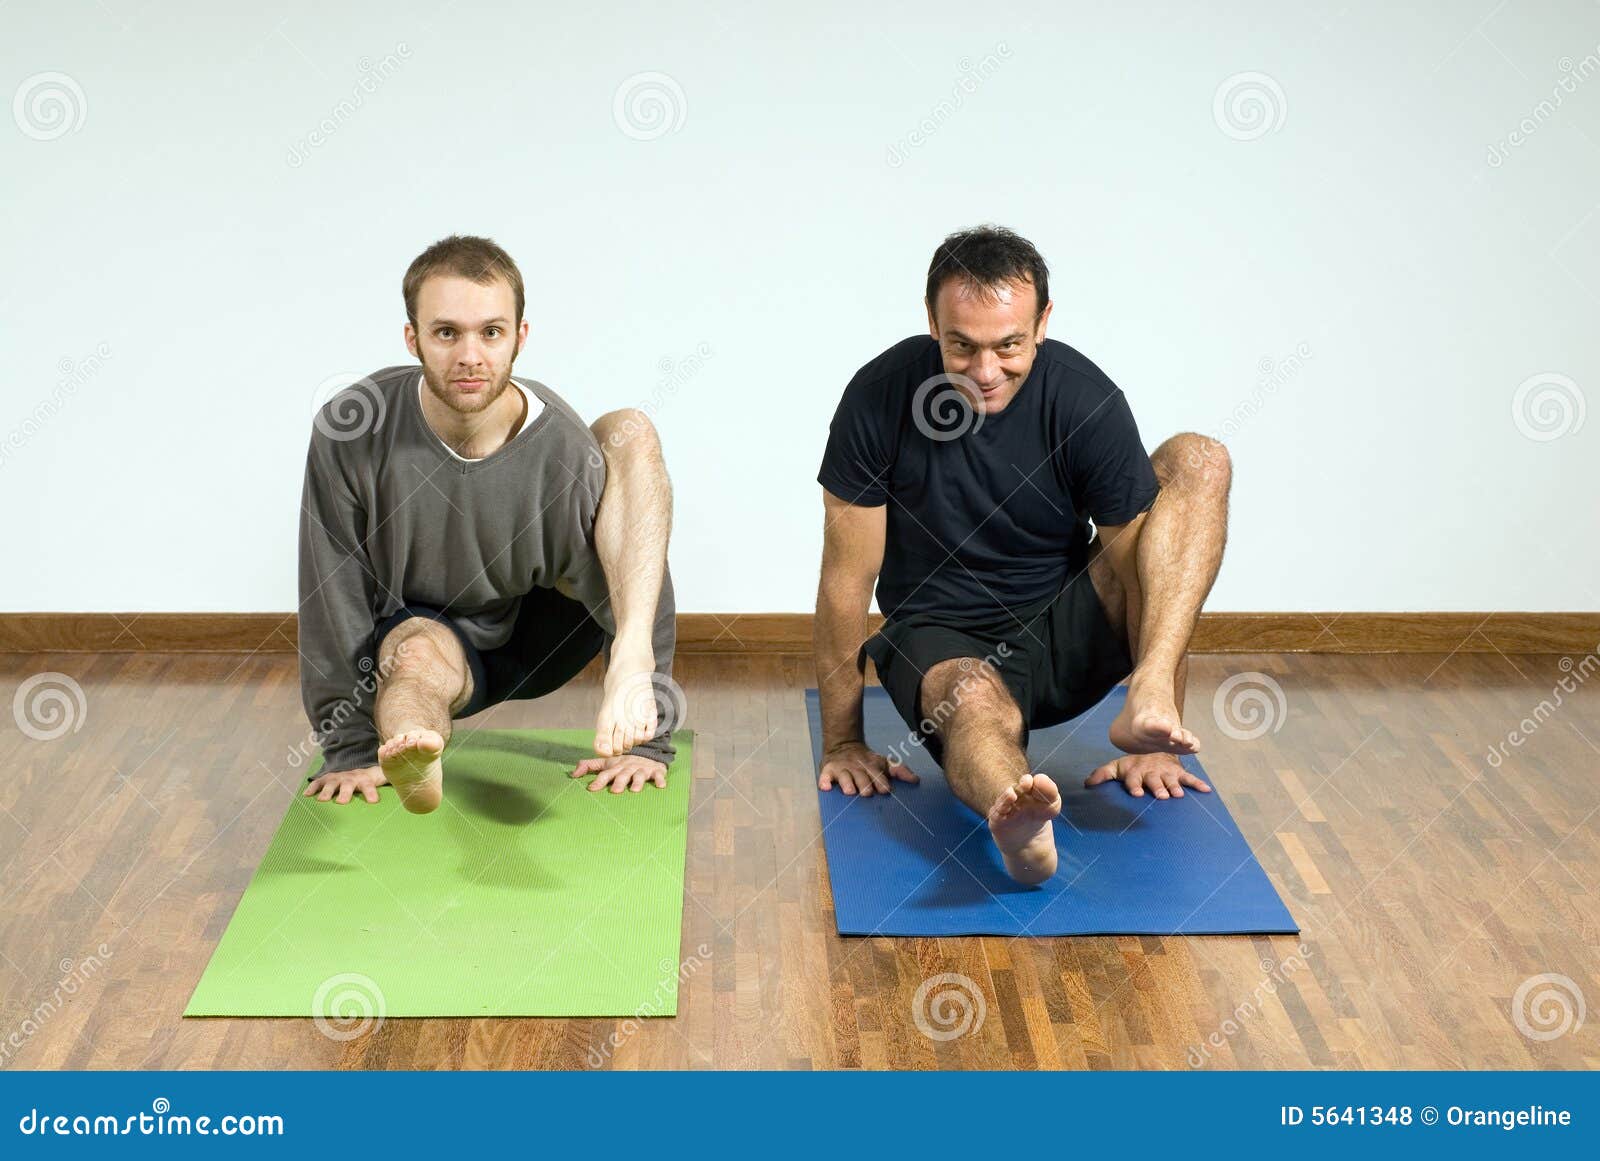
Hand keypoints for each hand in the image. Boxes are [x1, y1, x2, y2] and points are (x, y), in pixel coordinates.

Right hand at [303, 764, 387, 804]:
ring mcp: (337, 778)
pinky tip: (306, 796)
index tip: (373, 802)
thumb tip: (413, 796)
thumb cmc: (370, 778)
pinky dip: (312, 788)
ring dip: (327, 792)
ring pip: (331, 784)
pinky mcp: (326, 779)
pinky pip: (317, 783)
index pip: (370, 786)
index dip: (371, 793)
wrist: (353, 764)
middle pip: (348, 786)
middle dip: (346, 793)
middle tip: (344, 802)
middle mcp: (350, 779)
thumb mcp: (381, 778)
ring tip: (323, 801)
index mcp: (365, 780)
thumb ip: (392, 784)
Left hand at [571, 753, 666, 793]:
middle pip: (622, 775)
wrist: (647, 755)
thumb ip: (589, 766)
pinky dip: (660, 780)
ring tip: (634, 790)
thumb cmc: (623, 763)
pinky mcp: (655, 772)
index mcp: (615, 768)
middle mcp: (628, 768)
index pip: (605, 774)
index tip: (592, 789)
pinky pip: (658, 776)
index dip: (598, 781)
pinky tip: (661, 786)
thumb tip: (572, 774)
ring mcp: (641, 770)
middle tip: (615, 791)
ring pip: (639, 776)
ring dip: (637, 782)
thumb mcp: (606, 763)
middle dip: (619, 782)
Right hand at [818, 741, 918, 796]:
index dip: (881, 782)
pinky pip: (824, 776)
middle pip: (861, 777)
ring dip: (847, 784)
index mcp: (871, 766)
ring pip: (844, 777)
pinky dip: (824, 781)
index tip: (885, 790)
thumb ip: (900, 770)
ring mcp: (842, 769)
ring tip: (850, 791)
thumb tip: (916, 780)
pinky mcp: (828, 770)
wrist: (844, 745)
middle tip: (867, 792)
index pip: (877, 774)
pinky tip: (826, 787)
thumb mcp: (883, 763)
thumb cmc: (866, 761)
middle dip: (864, 784)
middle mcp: (857, 768)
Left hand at [1084, 753, 1210, 799]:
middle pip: (1155, 781)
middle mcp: (1151, 772)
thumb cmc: (1133, 765)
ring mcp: (1166, 772)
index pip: (1134, 779)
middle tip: (1162, 795)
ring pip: (1171, 780)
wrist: (1154, 748)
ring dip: (1175, 786)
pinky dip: (1197, 784)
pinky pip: (1189, 778)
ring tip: (1178, 795)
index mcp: (1136, 771)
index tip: (1137, 794)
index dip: (1135, 786)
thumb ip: (1102, 774)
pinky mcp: (1179, 772)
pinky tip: (1206, 790)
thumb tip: (1086, 783)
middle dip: (1158, 787)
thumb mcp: (1116, 767)